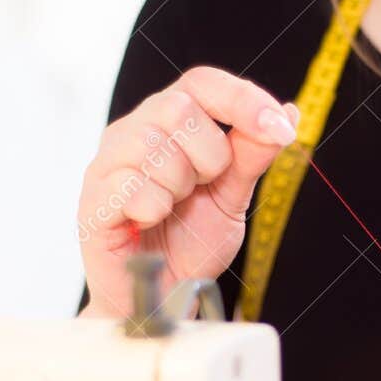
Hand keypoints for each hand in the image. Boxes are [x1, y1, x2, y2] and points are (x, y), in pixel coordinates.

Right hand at [77, 66, 298, 317]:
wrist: (163, 297)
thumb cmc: (190, 243)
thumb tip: (288, 113)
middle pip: (179, 109)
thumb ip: (252, 155)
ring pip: (154, 148)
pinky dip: (154, 210)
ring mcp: (108, 163)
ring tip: (171, 209)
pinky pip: (132, 188)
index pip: (203, 83)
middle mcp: (134, 131)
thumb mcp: (233, 196)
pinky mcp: (93, 199)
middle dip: (208, 157)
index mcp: (168, 122)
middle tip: (200, 189)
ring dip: (179, 188)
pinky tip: (148, 223)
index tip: (278, 129)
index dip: (242, 99)